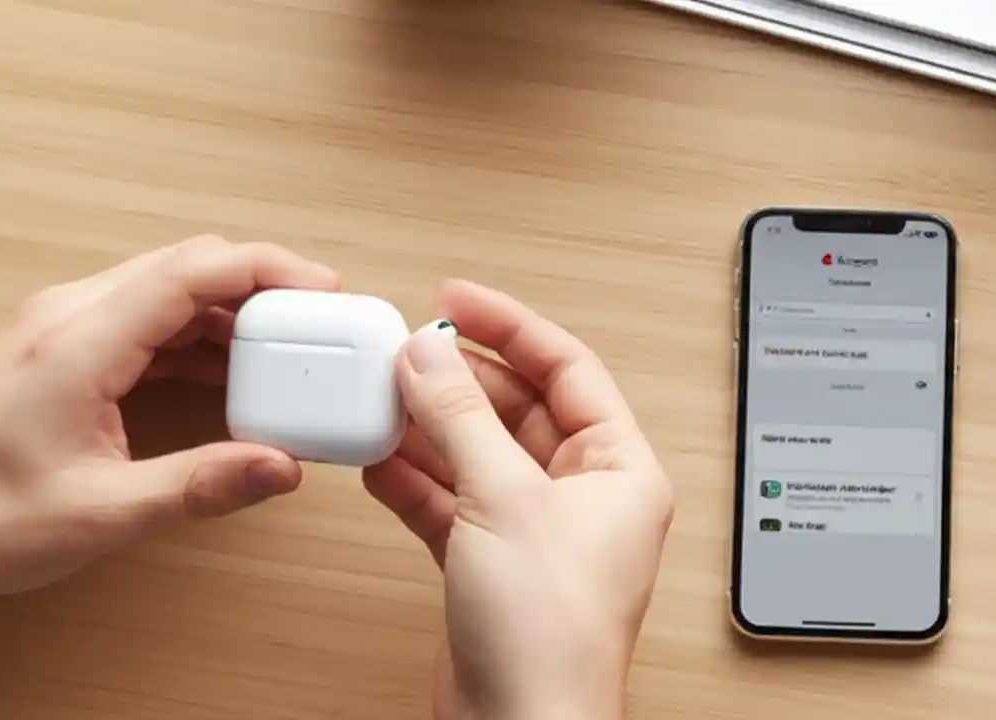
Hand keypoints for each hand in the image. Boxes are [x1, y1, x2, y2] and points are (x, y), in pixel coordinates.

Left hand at [0, 235, 337, 714]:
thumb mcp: (103, 512)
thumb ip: (200, 484)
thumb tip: (281, 466)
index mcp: (76, 342)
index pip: (190, 271)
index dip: (266, 268)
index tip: (324, 286)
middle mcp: (70, 316)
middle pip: (188, 267)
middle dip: (263, 286)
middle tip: (322, 319)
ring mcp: (66, 327)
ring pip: (171, 291)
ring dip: (234, 314)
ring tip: (291, 351)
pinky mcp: (69, 348)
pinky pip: (150, 321)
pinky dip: (202, 339)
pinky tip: (235, 374)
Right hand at [363, 281, 673, 719]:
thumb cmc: (549, 636)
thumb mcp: (502, 499)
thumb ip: (460, 418)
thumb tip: (428, 352)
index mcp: (618, 469)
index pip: (567, 369)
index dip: (511, 326)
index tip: (458, 299)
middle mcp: (582, 496)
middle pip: (517, 408)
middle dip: (460, 379)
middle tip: (407, 351)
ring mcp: (532, 530)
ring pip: (476, 453)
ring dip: (428, 427)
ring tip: (383, 396)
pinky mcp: (489, 564)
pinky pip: (449, 500)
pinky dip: (413, 480)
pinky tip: (377, 460)